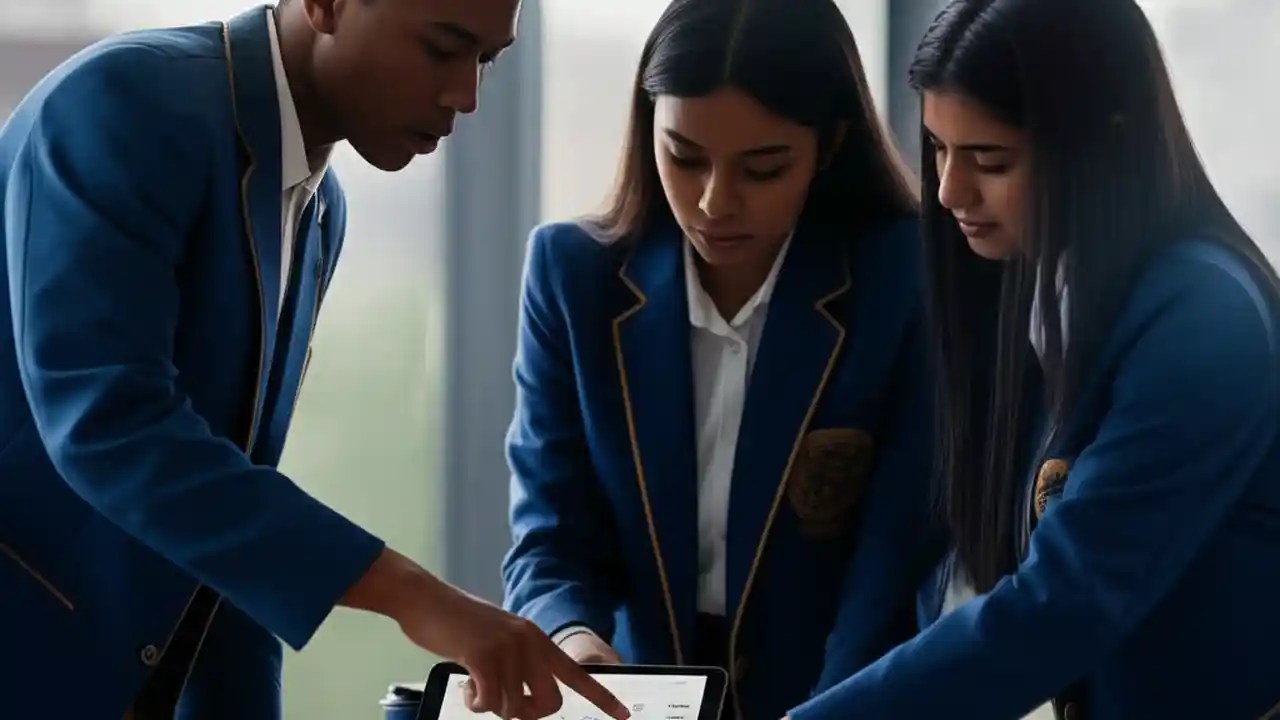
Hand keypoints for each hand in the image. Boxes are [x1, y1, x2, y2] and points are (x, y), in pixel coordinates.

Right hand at [342, 548, 628, 719]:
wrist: (425, 599)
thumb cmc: (457, 624)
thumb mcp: (498, 639)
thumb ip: (517, 663)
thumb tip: (525, 702)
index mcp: (535, 638)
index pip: (576, 674)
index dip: (601, 697)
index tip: (624, 714)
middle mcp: (528, 642)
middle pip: (548, 704)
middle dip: (526, 713)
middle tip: (502, 702)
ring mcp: (506, 648)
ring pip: (513, 708)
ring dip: (491, 705)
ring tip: (475, 685)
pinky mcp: (482, 656)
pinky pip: (489, 702)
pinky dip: (475, 703)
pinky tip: (467, 685)